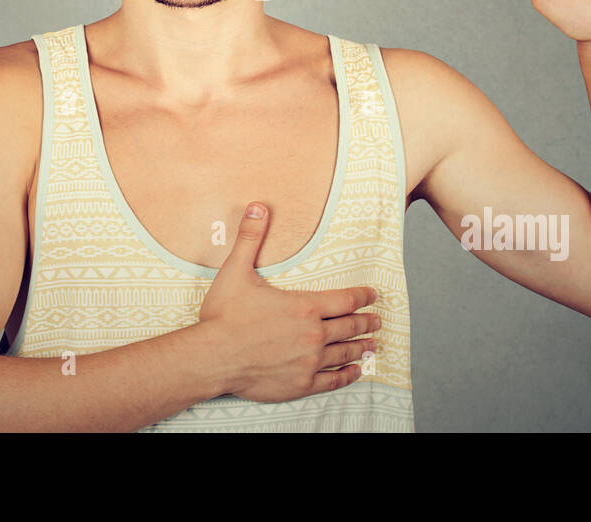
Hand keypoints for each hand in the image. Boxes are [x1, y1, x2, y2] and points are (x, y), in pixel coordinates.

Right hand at [198, 202, 378, 402]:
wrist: (212, 358)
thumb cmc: (224, 316)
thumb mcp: (236, 271)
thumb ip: (250, 238)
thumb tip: (258, 206)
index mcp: (304, 307)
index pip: (345, 300)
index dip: (362, 296)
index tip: (373, 295)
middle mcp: (313, 335)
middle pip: (349, 326)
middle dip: (366, 322)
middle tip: (378, 320)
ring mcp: (309, 362)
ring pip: (344, 353)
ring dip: (361, 347)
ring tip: (372, 346)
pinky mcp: (300, 384)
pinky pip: (332, 380)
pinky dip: (347, 375)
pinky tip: (355, 372)